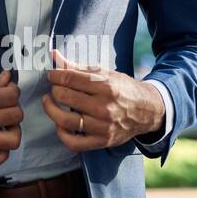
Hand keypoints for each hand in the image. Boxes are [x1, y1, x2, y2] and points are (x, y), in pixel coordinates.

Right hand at [0, 70, 22, 169]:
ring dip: (13, 130)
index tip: (7, 90)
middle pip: (15, 115)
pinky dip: (1, 155)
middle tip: (5, 104)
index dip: (13, 90)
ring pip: (12, 140)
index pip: (12, 96)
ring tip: (5, 124)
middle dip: (13, 107)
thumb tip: (7, 77)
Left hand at [41, 50, 164, 151]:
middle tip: (54, 88)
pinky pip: (74, 143)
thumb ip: (76, 67)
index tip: (52, 76)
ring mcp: (102, 126)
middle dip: (54, 90)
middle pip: (65, 97)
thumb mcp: (103, 73)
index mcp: (105, 86)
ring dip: (51, 109)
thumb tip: (53, 55)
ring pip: (65, 120)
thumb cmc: (122, 89)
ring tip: (50, 102)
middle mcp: (104, 107)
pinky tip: (60, 124)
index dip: (54, 75)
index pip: (69, 78)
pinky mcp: (101, 141)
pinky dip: (61, 134)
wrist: (146, 110)